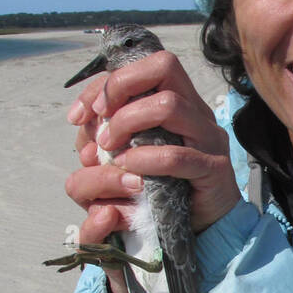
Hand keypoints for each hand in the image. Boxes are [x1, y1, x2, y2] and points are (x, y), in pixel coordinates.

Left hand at [63, 50, 241, 292]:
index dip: (107, 82)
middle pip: (164, 65)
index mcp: (179, 102)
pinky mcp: (213, 169)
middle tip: (100, 121)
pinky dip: (145, 160)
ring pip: (169, 105)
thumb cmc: (165, 188)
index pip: (145, 66)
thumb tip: (83, 124)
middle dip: (122, 86)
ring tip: (111, 149)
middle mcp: (197, 112)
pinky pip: (177, 155)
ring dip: (128, 123)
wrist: (205, 227)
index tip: (79, 114)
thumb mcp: (129, 157)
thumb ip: (107, 138)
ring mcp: (209, 138)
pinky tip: (128, 171)